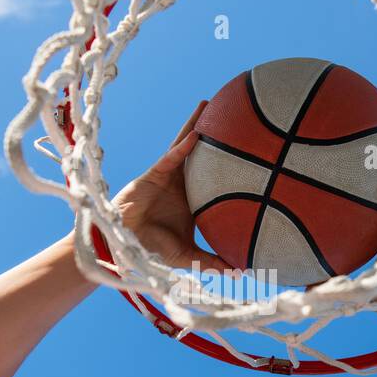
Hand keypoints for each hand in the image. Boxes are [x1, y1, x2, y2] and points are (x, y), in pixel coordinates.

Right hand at [111, 101, 228, 272]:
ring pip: (186, 146)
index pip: (216, 178)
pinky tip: (197, 133)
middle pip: (204, 155)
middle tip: (235, 115)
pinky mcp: (154, 173)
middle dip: (215, 135)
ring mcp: (169, 176)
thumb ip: (212, 261)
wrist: (124, 244)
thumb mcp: (187, 255)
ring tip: (211, 103)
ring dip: (197, 125)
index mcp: (194, 199)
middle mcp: (184, 184)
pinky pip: (171, 156)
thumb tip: (241, 273)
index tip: (252, 153)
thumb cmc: (152, 249)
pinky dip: (183, 146)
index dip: (230, 164)